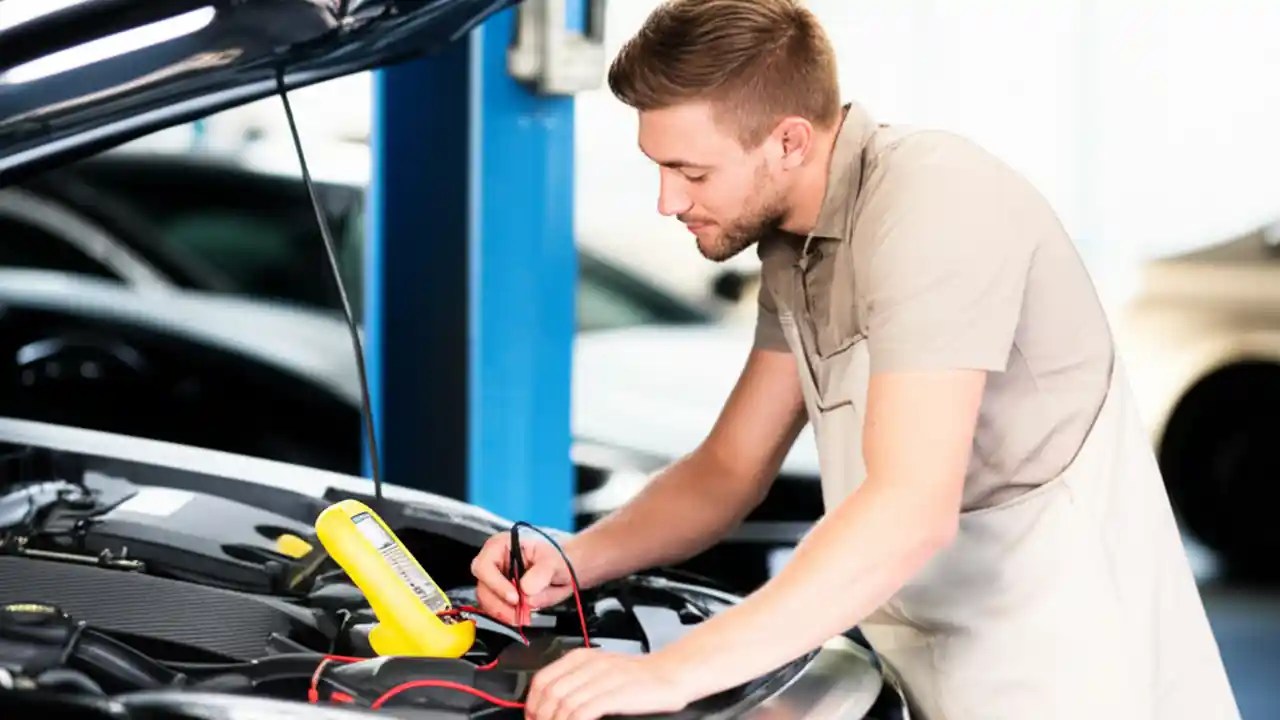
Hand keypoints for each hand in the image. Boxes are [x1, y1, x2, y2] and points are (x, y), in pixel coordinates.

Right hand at [470, 532, 574, 624]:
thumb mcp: (554, 560)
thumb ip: (542, 572)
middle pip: (483, 587)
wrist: (563, 567)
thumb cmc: (556, 556)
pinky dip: (508, 616)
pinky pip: (496, 609)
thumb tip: (527, 590)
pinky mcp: (499, 595)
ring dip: (504, 613)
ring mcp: (495, 579)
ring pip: (487, 601)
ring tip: (525, 616)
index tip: (514, 598)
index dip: (496, 584)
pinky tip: (522, 616)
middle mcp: (494, 561)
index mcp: (502, 545)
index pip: (485, 565)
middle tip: (521, 613)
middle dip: (501, 604)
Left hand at [524, 648, 692, 719]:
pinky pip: (584, 711)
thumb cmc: (638, 676)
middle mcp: (590, 665)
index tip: (532, 717)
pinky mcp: (617, 694)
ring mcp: (603, 678)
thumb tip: (551, 699)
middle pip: (550, 692)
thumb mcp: (602, 669)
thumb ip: (578, 678)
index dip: (532, 702)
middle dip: (540, 716)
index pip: (543, 678)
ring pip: (564, 703)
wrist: (671, 673)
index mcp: (582, 657)